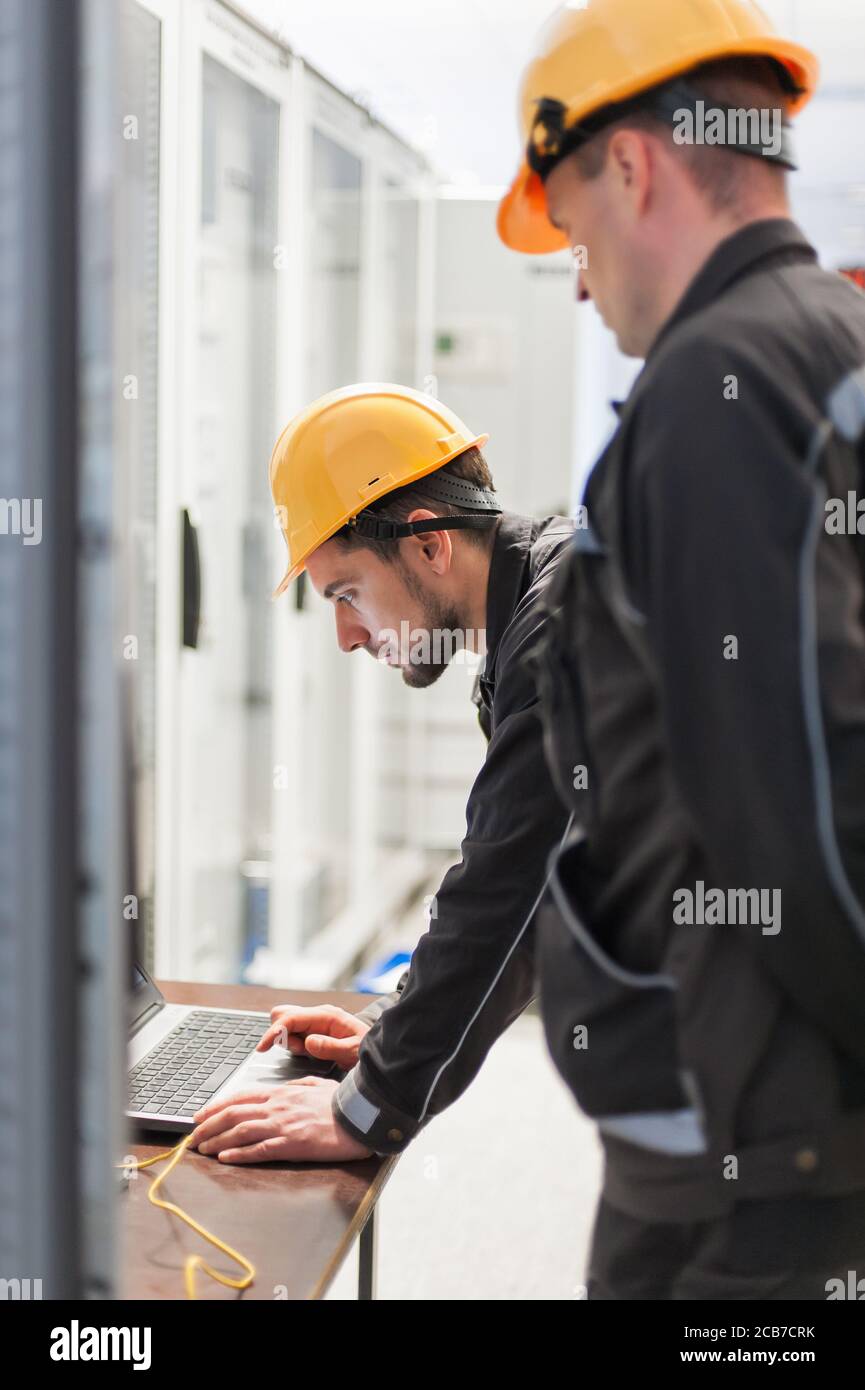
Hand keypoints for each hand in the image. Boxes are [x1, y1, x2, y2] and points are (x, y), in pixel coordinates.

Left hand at [189, 1077, 372, 1162]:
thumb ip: (297, 1086)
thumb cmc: (341, 1101)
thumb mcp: (316, 1085)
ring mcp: (283, 1125)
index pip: (240, 1097)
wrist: (359, 1115)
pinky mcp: (291, 1144)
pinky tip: (225, 1158)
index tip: (200, 1114)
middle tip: (192, 1136)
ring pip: (240, 1131)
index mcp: (282, 1092)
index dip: (216, 1106)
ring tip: (202, 1148)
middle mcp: (277, 1106)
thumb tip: (286, 1087)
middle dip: (208, 1125)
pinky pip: (258, 1150)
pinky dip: (238, 1154)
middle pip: (233, 1114)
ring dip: (216, 1140)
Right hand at [256, 1003, 370, 1068]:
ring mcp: (314, 1023)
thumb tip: (308, 1043)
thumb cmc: (368, 1050)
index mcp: (326, 1016)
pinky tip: (312, 1053)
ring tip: (311, 1054)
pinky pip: (294, 1035)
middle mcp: (318, 1016)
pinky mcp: (313, 1031)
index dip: (274, 1032)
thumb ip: (331, 1048)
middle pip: (282, 1014)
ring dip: (289, 1041)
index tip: (262, 1047)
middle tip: (298, 1050)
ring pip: (286, 1025)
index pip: (291, 1018)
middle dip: (281, 1034)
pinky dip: (295, 1045)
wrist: (377, 1052)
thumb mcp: (353, 1051)